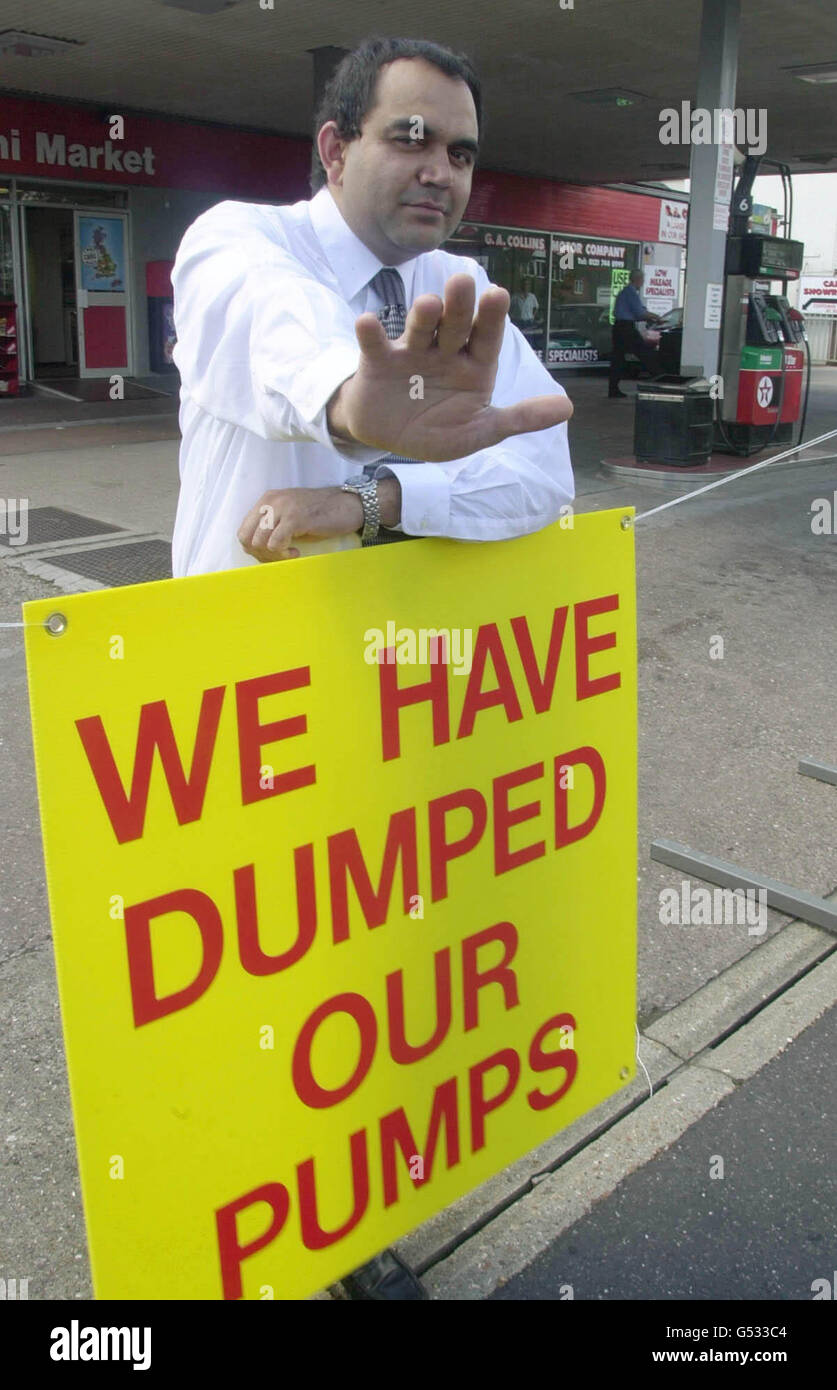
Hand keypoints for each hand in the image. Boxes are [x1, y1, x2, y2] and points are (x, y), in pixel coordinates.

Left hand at [237, 480, 400, 560]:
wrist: (349, 505)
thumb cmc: (322, 514)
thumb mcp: (290, 515)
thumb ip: (273, 525)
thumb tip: (259, 550)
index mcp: (267, 500)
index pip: (244, 531)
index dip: (254, 549)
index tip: (272, 555)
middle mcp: (270, 501)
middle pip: (248, 538)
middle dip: (261, 555)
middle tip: (281, 557)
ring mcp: (282, 508)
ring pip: (259, 542)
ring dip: (273, 556)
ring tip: (290, 555)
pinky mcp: (295, 518)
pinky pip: (275, 544)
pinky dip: (284, 554)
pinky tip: (297, 553)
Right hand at [327, 273, 572, 462]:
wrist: (390, 436)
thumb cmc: (438, 428)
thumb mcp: (481, 430)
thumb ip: (519, 418)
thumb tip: (567, 408)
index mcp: (473, 365)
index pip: (487, 338)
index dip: (492, 319)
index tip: (498, 294)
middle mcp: (445, 351)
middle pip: (455, 325)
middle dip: (459, 306)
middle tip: (463, 282)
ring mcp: (411, 353)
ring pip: (420, 329)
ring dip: (423, 316)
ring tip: (428, 305)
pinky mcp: (378, 361)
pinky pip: (374, 345)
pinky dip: (370, 334)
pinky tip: (368, 324)